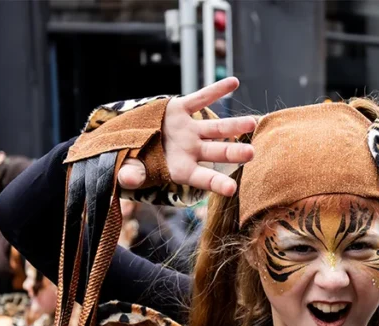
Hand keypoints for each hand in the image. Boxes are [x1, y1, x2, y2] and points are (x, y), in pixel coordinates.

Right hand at [116, 77, 255, 197]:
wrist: (128, 140)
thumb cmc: (134, 161)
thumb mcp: (130, 169)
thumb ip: (132, 174)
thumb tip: (127, 178)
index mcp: (182, 169)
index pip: (203, 178)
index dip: (217, 184)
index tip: (232, 189)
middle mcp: (191, 150)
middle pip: (218, 152)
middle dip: (234, 153)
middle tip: (251, 153)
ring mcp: (189, 130)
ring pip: (216, 128)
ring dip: (234, 125)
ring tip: (252, 122)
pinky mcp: (182, 109)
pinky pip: (202, 98)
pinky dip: (217, 90)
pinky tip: (234, 82)